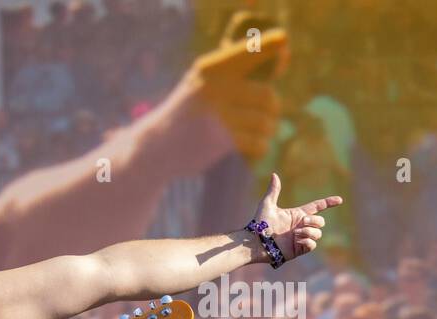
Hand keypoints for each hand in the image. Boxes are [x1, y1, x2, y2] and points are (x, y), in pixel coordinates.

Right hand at [159, 29, 287, 171]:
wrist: (153, 149)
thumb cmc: (186, 115)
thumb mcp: (201, 84)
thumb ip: (233, 72)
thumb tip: (283, 58)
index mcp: (211, 68)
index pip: (257, 50)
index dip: (278, 52)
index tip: (283, 60)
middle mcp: (213, 88)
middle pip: (267, 96)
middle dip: (271, 109)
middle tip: (265, 116)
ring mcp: (216, 116)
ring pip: (265, 122)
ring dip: (267, 130)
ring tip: (257, 134)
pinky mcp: (220, 142)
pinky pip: (258, 143)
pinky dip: (260, 147)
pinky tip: (251, 148)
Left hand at [251, 172, 343, 260]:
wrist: (255, 242)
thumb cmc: (259, 224)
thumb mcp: (267, 205)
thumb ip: (273, 190)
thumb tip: (274, 175)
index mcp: (297, 215)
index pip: (317, 207)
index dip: (328, 203)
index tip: (339, 200)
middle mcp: (300, 226)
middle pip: (321, 222)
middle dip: (314, 221)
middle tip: (300, 223)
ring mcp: (300, 238)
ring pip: (318, 233)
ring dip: (309, 232)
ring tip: (295, 234)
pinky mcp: (298, 249)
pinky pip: (312, 245)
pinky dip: (307, 241)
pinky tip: (296, 240)